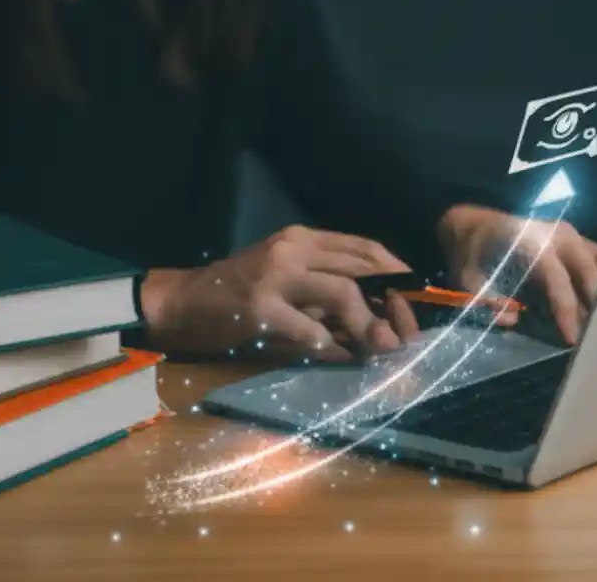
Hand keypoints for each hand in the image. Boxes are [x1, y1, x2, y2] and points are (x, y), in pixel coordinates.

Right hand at [139, 225, 420, 361]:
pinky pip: (311, 329)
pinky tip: (340, 358)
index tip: (415, 302)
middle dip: (394, 302)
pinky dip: (333, 347)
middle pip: (363, 268)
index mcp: (303, 239)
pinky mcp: (261, 308)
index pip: (365, 248)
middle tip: (406, 334)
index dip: (399, 274)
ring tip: (382, 347)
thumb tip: (379, 318)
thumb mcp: (287, 281)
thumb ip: (327, 291)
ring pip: (343, 291)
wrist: (182, 303)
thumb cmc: (238, 294)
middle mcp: (293, 249)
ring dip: (369, 323)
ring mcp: (276, 276)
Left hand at [439, 204, 596, 344]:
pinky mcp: (580, 241)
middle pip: (589, 273)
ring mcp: (573, 236)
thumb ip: (482, 300)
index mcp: (531, 243)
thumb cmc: (472, 255)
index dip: (567, 310)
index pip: (557, 280)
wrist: (477, 225)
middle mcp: (558, 236)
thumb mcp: (465, 278)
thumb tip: (511, 320)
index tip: (573, 339)